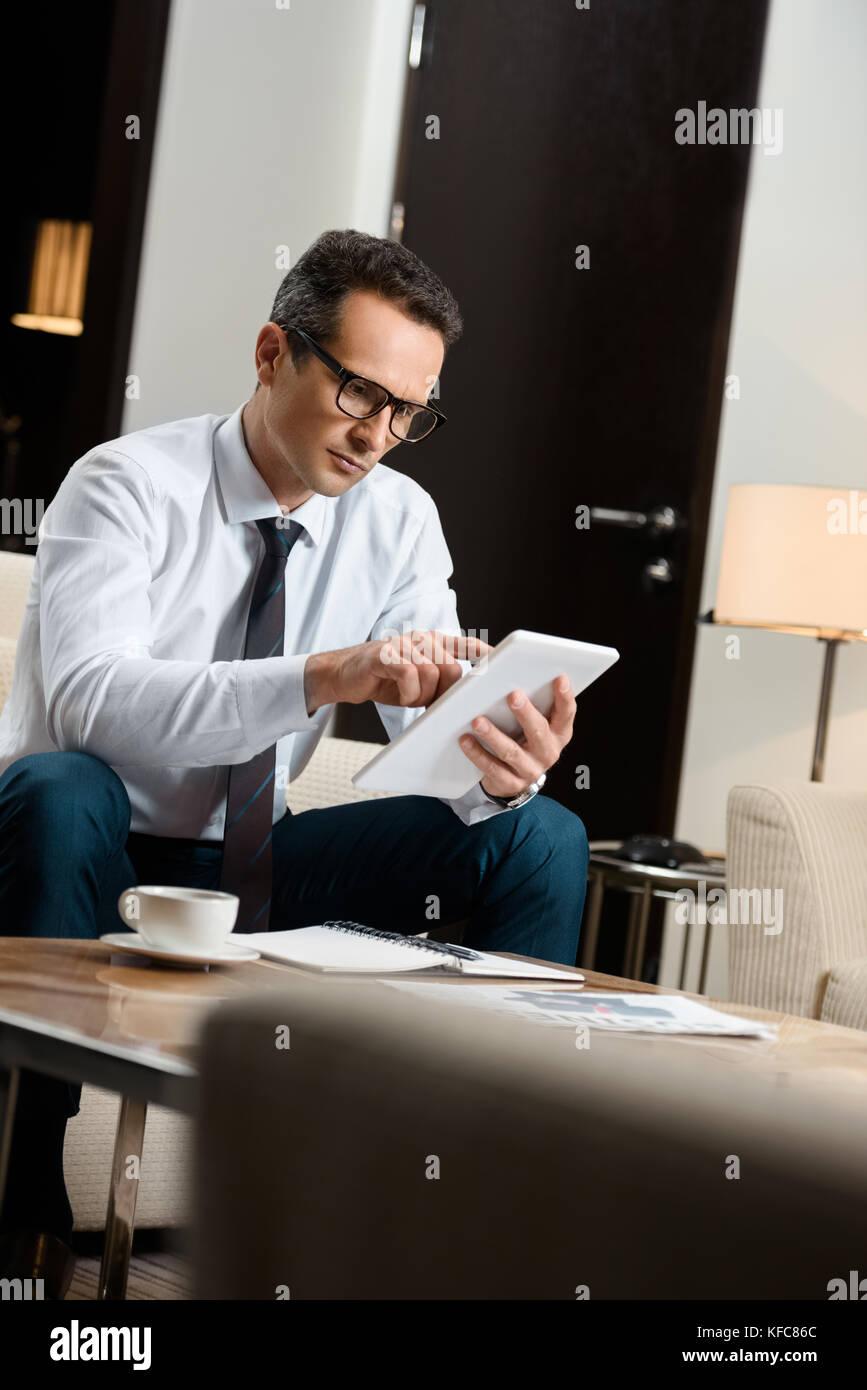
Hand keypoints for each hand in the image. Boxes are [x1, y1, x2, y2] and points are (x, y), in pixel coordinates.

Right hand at [304, 630, 491, 713]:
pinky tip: (397, 694)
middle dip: (442, 692)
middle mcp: (420, 639)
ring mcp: (402, 643)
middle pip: (451, 667)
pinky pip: (409, 674)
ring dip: (420, 695)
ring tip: (406, 697)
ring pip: (431, 673)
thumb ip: (439, 683)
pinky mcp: (386, 654)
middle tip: (425, 702)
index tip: (497, 664)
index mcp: (431, 643)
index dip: (483, 654)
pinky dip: (407, 692)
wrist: (343, 675)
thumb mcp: (417, 683)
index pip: (465, 645)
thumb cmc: (383, 680)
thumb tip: (462, 700)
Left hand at [458, 676, 576, 800]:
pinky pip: (491, 768)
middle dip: (526, 713)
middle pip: (539, 731)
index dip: (565, 696)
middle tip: (513, 695)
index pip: (566, 713)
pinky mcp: (509, 783)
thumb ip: (531, 699)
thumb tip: (511, 668)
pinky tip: (465, 740)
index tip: (559, 678)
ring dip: (494, 735)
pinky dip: (477, 753)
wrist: (513, 777)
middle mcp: (548, 752)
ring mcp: (529, 770)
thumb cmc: (521, 736)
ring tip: (478, 721)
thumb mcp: (533, 720)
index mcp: (558, 732)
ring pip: (511, 752)